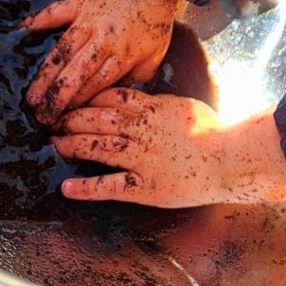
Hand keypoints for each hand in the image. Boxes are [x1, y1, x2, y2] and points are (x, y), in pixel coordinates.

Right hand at [24, 0, 179, 123]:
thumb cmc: (156, 19)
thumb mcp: (154, 55)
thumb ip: (136, 77)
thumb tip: (116, 95)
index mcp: (122, 55)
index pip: (94, 87)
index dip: (78, 106)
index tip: (65, 121)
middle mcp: (102, 40)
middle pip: (74, 75)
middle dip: (56, 99)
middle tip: (41, 118)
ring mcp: (88, 20)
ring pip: (62, 52)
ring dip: (45, 75)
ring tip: (31, 96)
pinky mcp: (80, 2)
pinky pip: (56, 12)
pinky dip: (40, 20)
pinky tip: (23, 31)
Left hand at [52, 88, 285, 207]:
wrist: (230, 157)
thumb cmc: (214, 130)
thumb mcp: (184, 104)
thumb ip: (161, 102)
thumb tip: (147, 97)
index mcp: (152, 108)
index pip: (112, 97)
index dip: (90, 98)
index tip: (76, 99)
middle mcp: (140, 130)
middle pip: (98, 119)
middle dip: (73, 118)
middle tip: (55, 119)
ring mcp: (140, 158)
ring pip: (98, 147)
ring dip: (73, 145)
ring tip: (55, 144)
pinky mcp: (144, 186)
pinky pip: (110, 186)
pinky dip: (87, 188)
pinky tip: (67, 188)